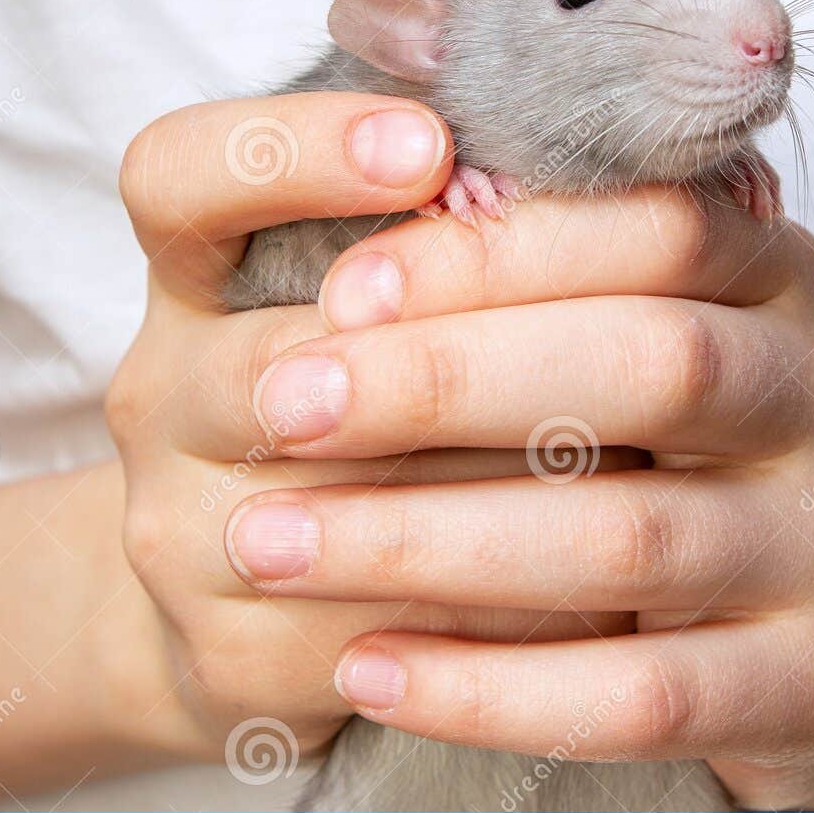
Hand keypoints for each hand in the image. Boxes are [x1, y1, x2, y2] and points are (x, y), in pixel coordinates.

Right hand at [109, 92, 635, 759]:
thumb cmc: (365, 404)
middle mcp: (162, 398)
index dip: (295, 156)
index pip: (180, 177)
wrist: (248, 599)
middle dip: (467, 368)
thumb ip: (458, 221)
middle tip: (619, 346)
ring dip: (519, 491)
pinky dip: (524, 613)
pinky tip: (613, 594)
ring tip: (650, 465)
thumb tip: (613, 158)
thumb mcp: (381, 295)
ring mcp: (181, 539)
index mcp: (196, 278)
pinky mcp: (235, 662)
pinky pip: (402, 637)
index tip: (428, 150)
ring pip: (360, 515)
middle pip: (286, 368)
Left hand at [224, 178, 813, 808]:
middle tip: (282, 408)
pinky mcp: (806, 681)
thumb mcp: (621, 339)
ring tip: (273, 542)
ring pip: (630, 539)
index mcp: (779, 282)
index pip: (659, 230)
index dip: (500, 253)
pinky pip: (639, 699)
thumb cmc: (654, 453)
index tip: (343, 292)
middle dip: (449, 383)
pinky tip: (365, 669)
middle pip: (657, 366)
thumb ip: (537, 281)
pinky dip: (488, 689)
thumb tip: (366, 243)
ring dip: (427, 541)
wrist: (795, 625)